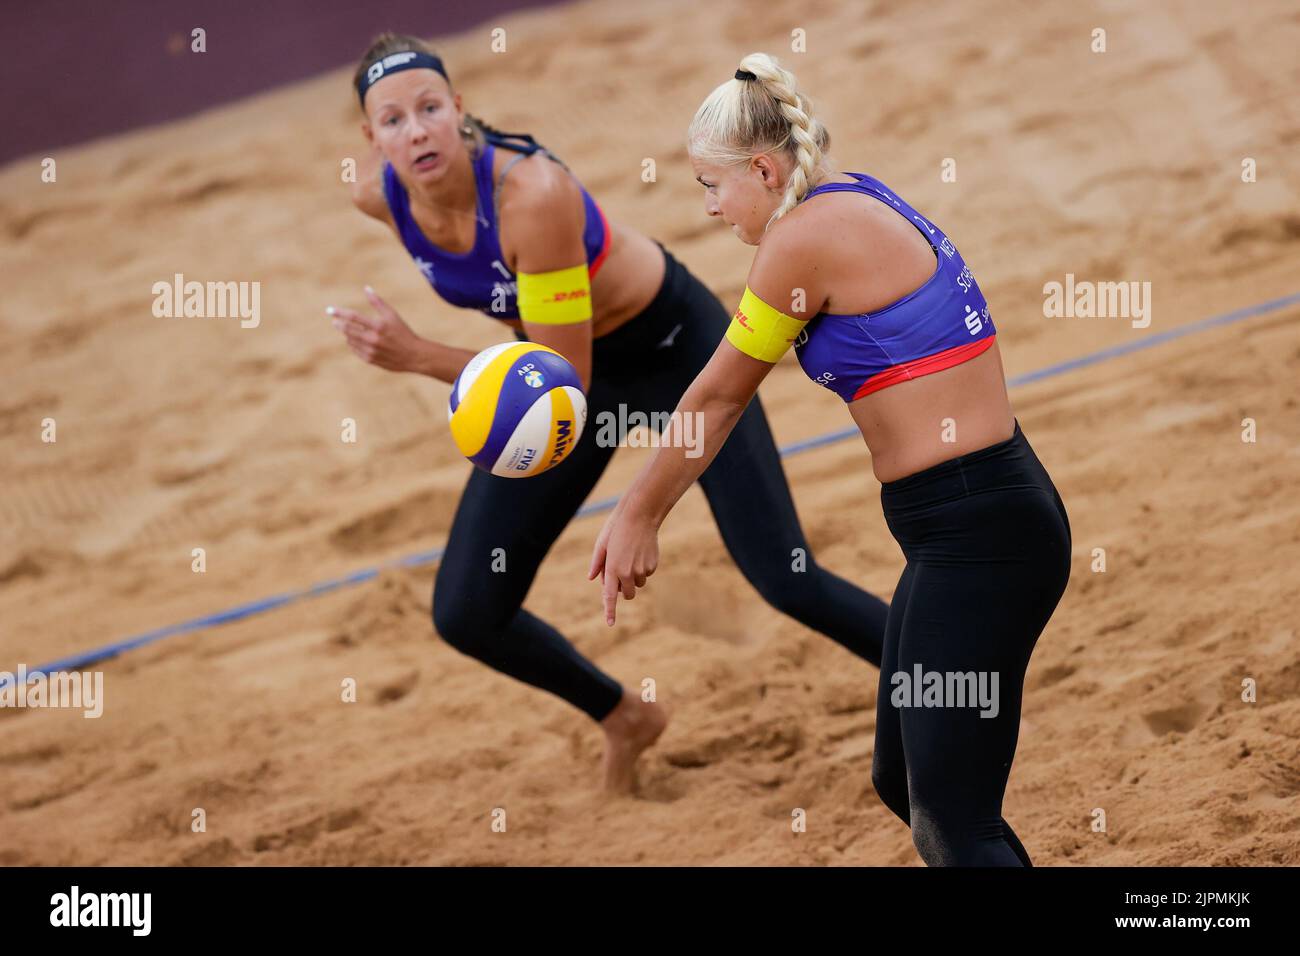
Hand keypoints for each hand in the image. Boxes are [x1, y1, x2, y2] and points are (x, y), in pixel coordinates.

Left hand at [327, 286, 424, 372]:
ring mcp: (370, 351)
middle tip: (334, 320)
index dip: (340, 312)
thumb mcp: (392, 315)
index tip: (330, 310)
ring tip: (347, 329)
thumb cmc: (403, 332)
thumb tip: (366, 288)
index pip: (353, 317)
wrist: (413, 355)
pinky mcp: (370, 359)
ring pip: (350, 340)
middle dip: (339, 323)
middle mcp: (373, 339)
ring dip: (347, 333)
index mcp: (378, 326)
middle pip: (348, 329)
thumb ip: (378, 302)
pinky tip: (355, 340)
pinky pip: (354, 349)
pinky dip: (352, 343)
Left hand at [589, 499, 658, 626]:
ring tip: (630, 556)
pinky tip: (640, 552)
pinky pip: (646, 574)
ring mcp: (642, 570)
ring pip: (638, 584)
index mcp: (612, 569)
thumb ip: (597, 564)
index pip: (609, 596)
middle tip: (619, 574)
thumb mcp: (602, 544)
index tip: (610, 623)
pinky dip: (642, 568)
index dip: (610, 611)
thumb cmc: (617, 528)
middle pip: (627, 594)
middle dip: (623, 590)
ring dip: (633, 577)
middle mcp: (628, 573)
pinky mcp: (652, 565)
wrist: (641, 516)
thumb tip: (591, 579)